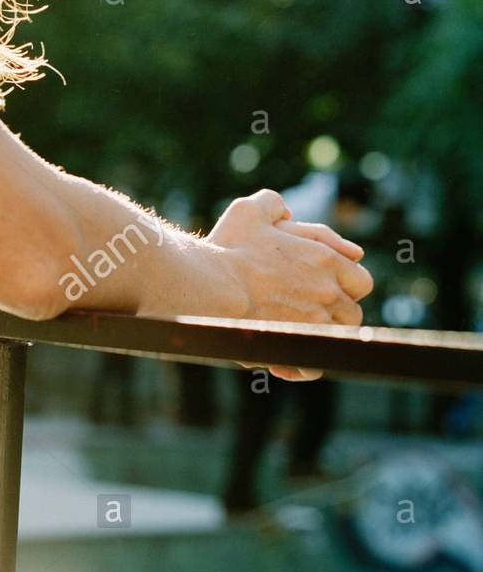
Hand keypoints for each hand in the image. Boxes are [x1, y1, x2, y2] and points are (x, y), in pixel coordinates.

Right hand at [202, 188, 372, 381]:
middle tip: (309, 312)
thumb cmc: (229, 248)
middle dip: (336, 314)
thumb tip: (285, 212)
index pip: (360, 280)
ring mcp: (316, 322)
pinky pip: (314, 366)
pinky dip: (302, 366)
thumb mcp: (249, 210)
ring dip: (319, 338)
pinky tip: (282, 362)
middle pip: (352, 313)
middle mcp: (328, 292)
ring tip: (294, 336)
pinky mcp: (297, 346)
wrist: (212, 285)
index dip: (346, 285)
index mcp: (325, 260)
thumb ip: (273, 204)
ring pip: (335, 339)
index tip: (327, 288)